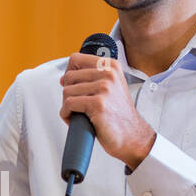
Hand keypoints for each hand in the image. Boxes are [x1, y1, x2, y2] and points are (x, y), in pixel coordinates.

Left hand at [59, 53, 156, 169]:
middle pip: (69, 77)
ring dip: (67, 106)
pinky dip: (66, 114)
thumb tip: (64, 78)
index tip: (73, 86)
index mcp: (111, 66)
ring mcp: (104, 88)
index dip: (69, 74)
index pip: (75, 59)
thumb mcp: (110, 87)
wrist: (132, 136)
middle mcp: (109, 74)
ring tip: (79, 114)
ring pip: (67, 91)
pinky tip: (76, 120)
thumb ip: (92, 77)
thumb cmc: (118, 116)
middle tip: (78, 105)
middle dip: (68, 93)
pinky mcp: (98, 103)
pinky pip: (68, 104)